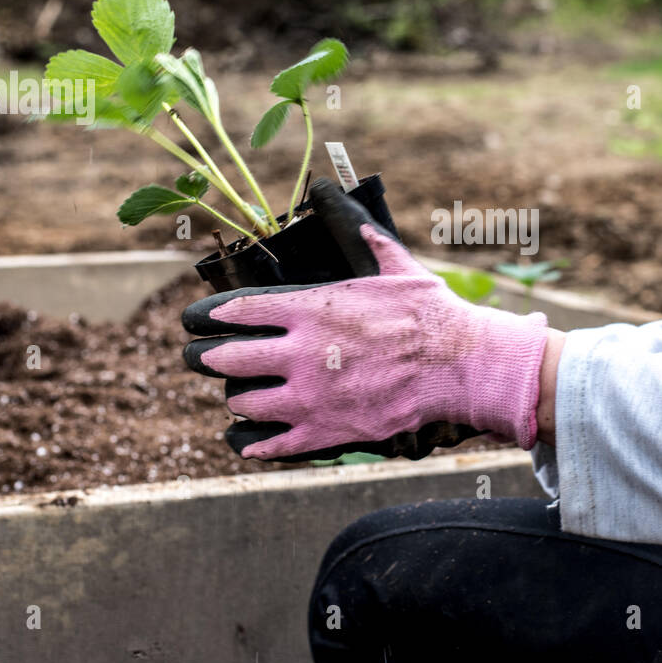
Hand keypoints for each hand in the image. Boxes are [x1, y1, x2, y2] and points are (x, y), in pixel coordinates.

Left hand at [182, 182, 550, 460]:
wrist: (458, 365)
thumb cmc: (430, 313)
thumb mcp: (397, 266)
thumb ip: (369, 242)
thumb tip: (357, 216)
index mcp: (312, 309)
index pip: (242, 310)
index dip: (216, 315)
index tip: (203, 318)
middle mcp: (300, 353)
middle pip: (228, 358)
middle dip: (209, 358)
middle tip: (203, 358)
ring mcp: (310, 396)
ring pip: (246, 403)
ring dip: (238, 400)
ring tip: (239, 398)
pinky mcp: (326, 431)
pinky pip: (277, 444)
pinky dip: (259, 446)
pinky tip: (250, 445)